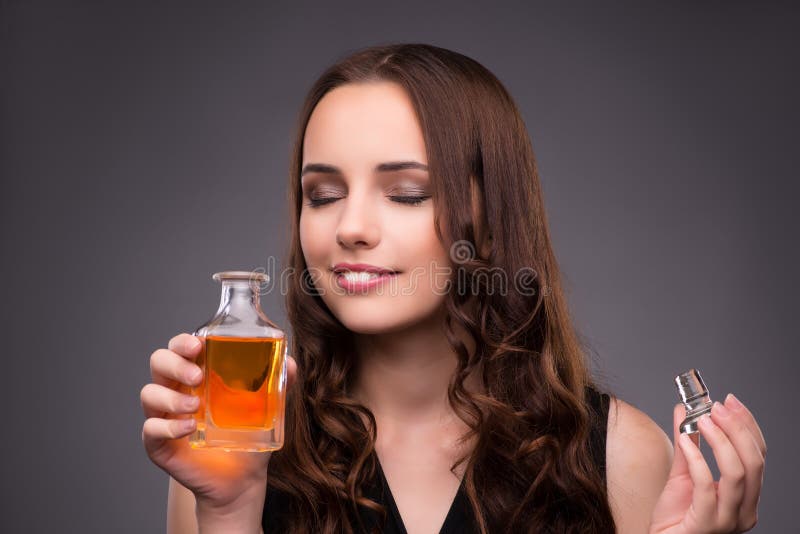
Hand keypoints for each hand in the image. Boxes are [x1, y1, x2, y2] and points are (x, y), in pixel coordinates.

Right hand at [140, 333, 297, 509]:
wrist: (243, 479)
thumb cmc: (249, 436)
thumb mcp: (268, 407)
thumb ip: (278, 384)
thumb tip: (291, 363)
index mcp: (198, 374)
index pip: (180, 347)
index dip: (183, 341)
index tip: (199, 343)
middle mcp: (177, 390)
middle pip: (158, 362)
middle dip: (175, 363)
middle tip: (198, 375)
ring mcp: (165, 416)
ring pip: (149, 394)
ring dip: (171, 396)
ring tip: (196, 406)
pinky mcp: (159, 444)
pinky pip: (151, 429)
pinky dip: (168, 426)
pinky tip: (189, 428)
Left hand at [648, 394, 765, 532]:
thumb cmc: (675, 514)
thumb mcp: (683, 471)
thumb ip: (687, 442)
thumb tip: (685, 410)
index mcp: (746, 497)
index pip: (758, 456)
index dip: (747, 426)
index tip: (730, 402)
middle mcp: (744, 510)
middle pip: (753, 462)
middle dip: (736, 428)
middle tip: (716, 407)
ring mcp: (728, 520)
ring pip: (737, 473)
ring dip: (720, 440)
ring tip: (702, 420)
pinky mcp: (707, 524)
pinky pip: (707, 486)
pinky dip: (697, 459)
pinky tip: (685, 442)